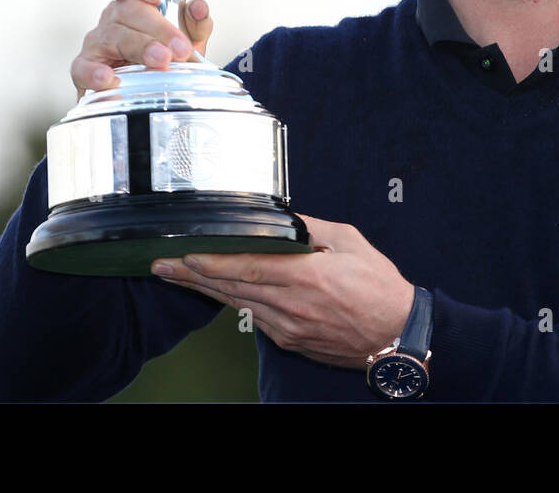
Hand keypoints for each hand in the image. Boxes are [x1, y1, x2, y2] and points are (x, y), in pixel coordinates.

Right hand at [69, 0, 214, 99]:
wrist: (149, 96)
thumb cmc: (164, 61)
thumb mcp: (187, 41)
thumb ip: (196, 23)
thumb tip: (199, 8)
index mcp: (133, 3)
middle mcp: (112, 19)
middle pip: (126, 9)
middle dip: (157, 26)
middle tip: (180, 46)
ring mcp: (97, 44)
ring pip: (112, 36)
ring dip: (140, 47)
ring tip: (161, 60)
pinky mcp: (84, 71)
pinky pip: (82, 68)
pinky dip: (94, 72)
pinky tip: (109, 78)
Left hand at [150, 215, 415, 369]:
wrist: (397, 334)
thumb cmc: (378, 286)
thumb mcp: (348, 241)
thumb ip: (310, 228)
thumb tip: (282, 217)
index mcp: (306, 277)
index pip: (247, 268)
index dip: (211, 263)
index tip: (184, 255)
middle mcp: (291, 306)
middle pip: (231, 289)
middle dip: (192, 276)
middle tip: (161, 266)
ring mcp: (289, 328)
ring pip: (237, 305)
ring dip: (206, 290)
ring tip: (177, 276)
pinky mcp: (291, 341)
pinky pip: (254, 318)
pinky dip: (233, 302)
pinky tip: (218, 292)